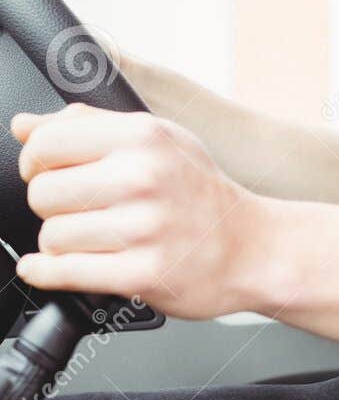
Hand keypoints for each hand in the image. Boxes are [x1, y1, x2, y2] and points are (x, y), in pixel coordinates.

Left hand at [10, 104, 261, 318]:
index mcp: (143, 137)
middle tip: (78, 210)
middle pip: (42, 192)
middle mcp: (143, 178)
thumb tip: (23, 126)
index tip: (46, 172)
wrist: (254, 248)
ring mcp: (144, 229)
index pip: (45, 143)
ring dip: (60, 242)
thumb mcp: (157, 139)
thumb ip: (87, 125)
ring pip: (51, 236)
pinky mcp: (142, 274)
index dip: (35, 161)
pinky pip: (64, 272)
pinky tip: (48, 266)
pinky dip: (46, 272)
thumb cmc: (202, 193)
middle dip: (51, 205)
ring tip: (89, 238)